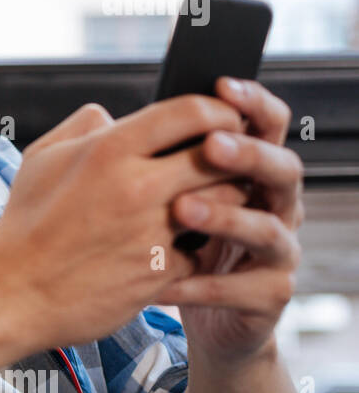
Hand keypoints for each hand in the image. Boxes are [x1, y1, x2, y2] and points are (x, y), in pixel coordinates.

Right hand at [0, 93, 246, 350]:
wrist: (15, 293)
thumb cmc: (25, 226)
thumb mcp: (41, 158)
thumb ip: (81, 126)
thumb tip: (111, 115)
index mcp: (108, 150)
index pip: (191, 111)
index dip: (219, 109)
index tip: (223, 118)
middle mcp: (137, 187)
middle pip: (223, 155)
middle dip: (233, 155)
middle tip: (227, 161)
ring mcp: (154, 232)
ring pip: (226, 202)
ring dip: (224, 199)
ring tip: (206, 201)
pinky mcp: (162, 271)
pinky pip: (204, 249)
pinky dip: (196, 246)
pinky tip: (178, 244)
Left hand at [153, 77, 304, 362]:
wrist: (184, 308)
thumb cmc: (169, 240)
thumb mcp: (158, 192)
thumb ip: (152, 155)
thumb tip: (110, 117)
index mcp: (249, 172)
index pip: (265, 126)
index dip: (252, 104)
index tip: (223, 84)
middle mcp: (274, 206)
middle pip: (281, 170)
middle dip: (249, 156)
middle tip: (210, 147)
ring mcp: (277, 252)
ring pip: (268, 230)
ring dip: (226, 219)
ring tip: (181, 210)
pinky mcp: (268, 296)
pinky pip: (244, 290)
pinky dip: (203, 286)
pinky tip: (164, 283)